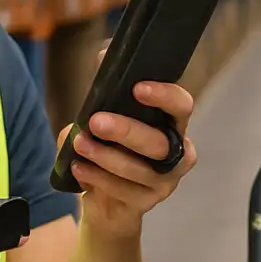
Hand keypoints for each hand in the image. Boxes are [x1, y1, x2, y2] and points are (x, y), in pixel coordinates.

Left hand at [57, 70, 197, 239]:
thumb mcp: (105, 116)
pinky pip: (124, 192)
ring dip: (105, 156)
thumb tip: (103, 57)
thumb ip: (106, 89)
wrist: (106, 204)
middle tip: (95, 121)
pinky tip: (79, 168)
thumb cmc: (111, 149)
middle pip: (160, 143)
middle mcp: (177, 153)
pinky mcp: (148, 203)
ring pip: (139, 169)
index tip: (137, 88)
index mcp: (171, 124)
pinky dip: (97, 178)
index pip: (181, 106)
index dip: (164, 96)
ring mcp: (166, 181)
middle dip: (126, 130)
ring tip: (79, 145)